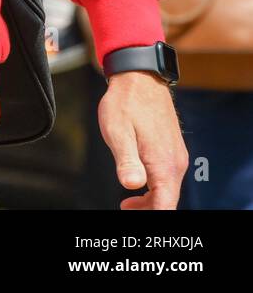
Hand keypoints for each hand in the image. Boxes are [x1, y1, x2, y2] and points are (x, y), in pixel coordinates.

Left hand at [99, 71, 188, 208]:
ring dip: (151, 198)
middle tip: (126, 208)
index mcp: (163, 163)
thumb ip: (126, 160)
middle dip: (149, 209)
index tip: (131, 214)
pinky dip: (155, 185)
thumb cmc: (126, 103)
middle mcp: (175, 162)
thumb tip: (132, 184)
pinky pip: (167, 175)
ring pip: (168, 188)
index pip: (165, 204)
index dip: (150, 214)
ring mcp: (176, 155)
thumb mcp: (117, 131)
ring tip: (129, 201)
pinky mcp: (172, 148)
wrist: (139, 78)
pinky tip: (139, 181)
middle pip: (167, 200)